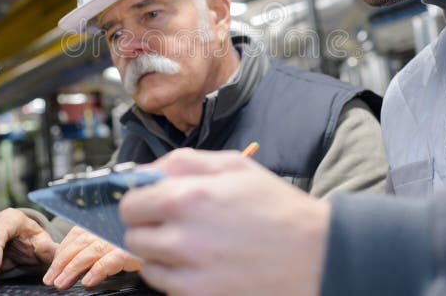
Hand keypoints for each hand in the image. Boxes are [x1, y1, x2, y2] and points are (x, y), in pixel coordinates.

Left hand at [42, 227, 141, 288]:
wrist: (177, 240)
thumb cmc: (146, 239)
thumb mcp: (118, 235)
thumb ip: (100, 237)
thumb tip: (69, 251)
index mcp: (107, 220)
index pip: (78, 231)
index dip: (63, 248)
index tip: (53, 265)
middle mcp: (113, 225)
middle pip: (81, 241)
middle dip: (62, 261)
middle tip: (51, 279)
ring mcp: (123, 236)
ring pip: (92, 251)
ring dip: (73, 269)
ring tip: (61, 283)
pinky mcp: (135, 251)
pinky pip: (112, 260)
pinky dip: (98, 270)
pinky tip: (88, 281)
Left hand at [119, 149, 330, 295]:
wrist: (315, 254)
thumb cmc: (276, 207)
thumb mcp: (234, 166)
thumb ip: (183, 162)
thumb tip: (145, 172)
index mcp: (189, 197)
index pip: (129, 202)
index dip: (138, 198)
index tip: (149, 200)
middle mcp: (183, 236)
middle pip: (133, 233)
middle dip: (147, 225)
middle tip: (171, 221)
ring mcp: (190, 272)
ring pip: (145, 262)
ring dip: (158, 251)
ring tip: (189, 242)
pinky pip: (163, 285)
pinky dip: (173, 274)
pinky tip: (198, 262)